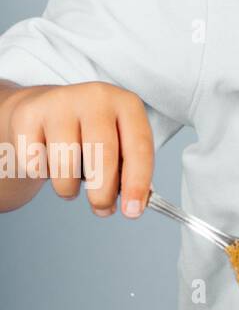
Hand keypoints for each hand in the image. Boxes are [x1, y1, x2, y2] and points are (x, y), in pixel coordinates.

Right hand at [0, 81, 153, 216]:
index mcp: (127, 104)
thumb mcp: (117, 139)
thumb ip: (128, 168)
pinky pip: (35, 163)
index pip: (139, 147)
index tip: (133, 211)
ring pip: (66, 164)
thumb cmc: (88, 132)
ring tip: (70, 185)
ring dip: (68, 189)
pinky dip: (41, 174)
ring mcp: (60, 103)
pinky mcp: (28, 115)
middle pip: (103, 155)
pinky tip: (46, 162)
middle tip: (102, 209)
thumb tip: (134, 203)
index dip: (137, 183)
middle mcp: (96, 97)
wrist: (43, 108)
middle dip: (103, 193)